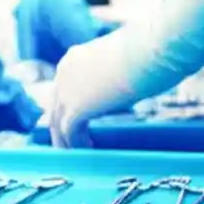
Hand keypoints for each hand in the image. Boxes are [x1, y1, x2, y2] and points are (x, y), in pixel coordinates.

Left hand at [48, 32, 136, 147]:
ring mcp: (67, 90)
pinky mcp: (76, 107)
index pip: (64, 87)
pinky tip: (89, 148)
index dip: (69, 105)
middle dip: (62, 125)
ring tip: (78, 152)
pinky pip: (69, 132)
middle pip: (57, 106)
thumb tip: (122, 87)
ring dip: (67, 139)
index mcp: (75, 58)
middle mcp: (65, 72)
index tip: (79, 119)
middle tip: (71, 142)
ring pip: (58, 121)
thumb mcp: (122, 61)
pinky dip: (77, 143)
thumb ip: (113, 74)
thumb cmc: (146, 51)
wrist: (147, 51)